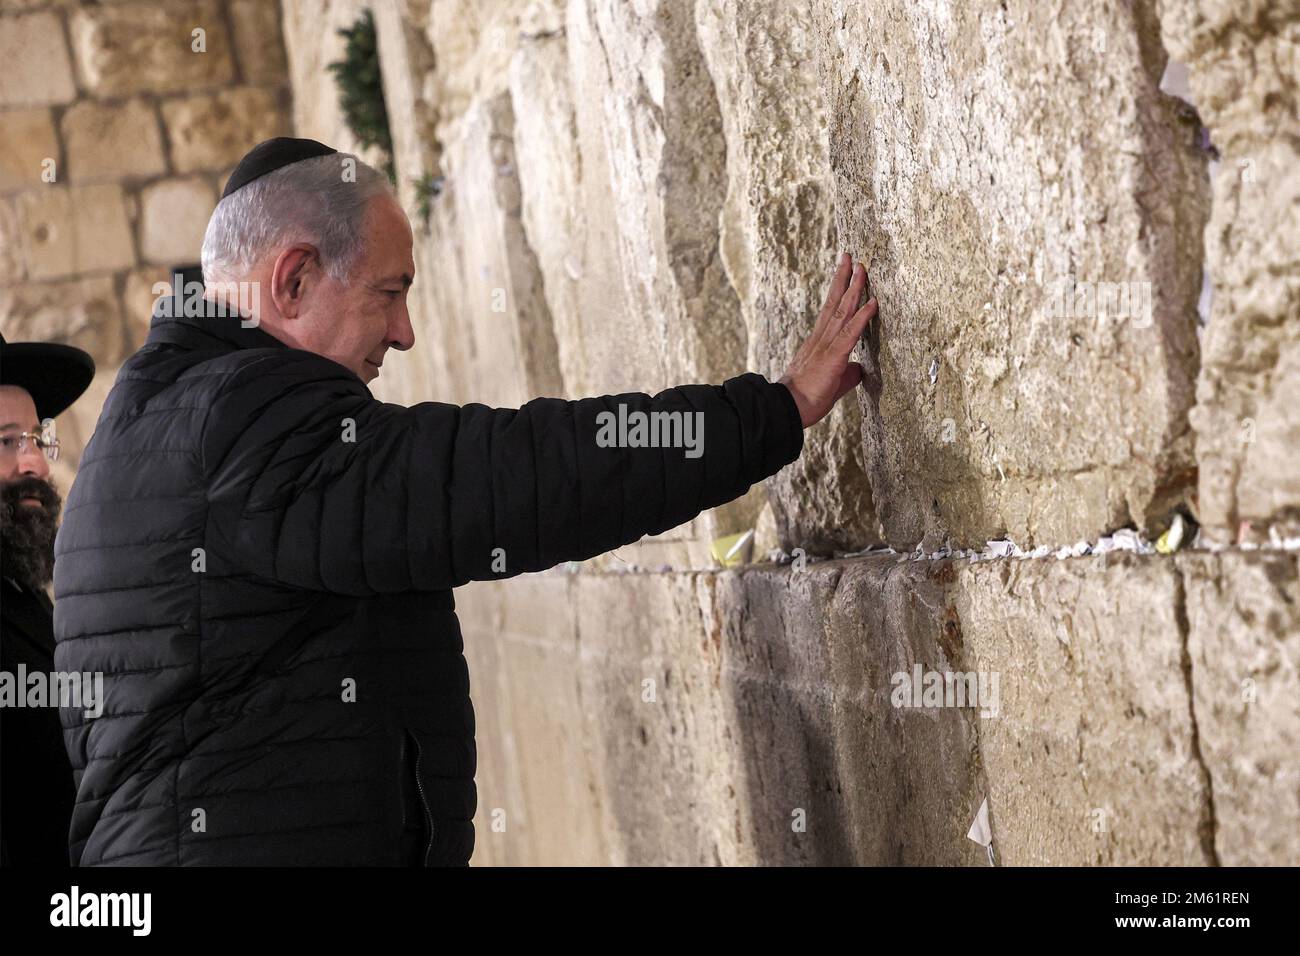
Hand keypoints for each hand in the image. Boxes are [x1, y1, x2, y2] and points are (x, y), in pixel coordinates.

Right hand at [779, 253, 877, 427]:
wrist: (787, 409)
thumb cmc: (805, 400)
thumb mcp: (833, 384)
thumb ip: (847, 373)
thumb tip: (859, 368)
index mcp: (818, 343)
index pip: (830, 310)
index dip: (838, 290)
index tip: (844, 271)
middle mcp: (821, 339)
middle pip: (834, 302)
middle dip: (844, 278)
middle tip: (851, 257)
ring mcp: (826, 346)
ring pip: (842, 311)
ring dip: (854, 289)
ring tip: (862, 269)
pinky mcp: (833, 357)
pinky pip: (850, 333)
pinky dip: (862, 316)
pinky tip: (873, 302)